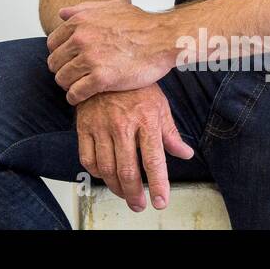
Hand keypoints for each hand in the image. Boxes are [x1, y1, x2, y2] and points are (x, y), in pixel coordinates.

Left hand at [46, 0, 174, 103]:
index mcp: (80, 22)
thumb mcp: (110, 7)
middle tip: (73, 77)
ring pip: (62, 79)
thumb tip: (62, 13)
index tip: (68, 61)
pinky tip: (80, 98)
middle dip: (62, 70)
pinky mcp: (101, 78)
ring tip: (77, 87)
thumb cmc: (140, 23)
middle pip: (55, 62)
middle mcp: (80, 39)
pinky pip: (76, 93)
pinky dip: (75, 98)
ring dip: (68, 85)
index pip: (52, 43)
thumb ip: (83, 9)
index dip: (59, 54)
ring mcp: (90, 58)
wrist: (163, 38)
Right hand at [76, 86, 194, 212]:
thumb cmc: (135, 87)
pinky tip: (105, 175)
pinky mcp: (84, 126)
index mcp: (146, 118)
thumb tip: (185, 153)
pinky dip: (96, 173)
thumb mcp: (159, 105)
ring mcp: (101, 125)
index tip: (160, 201)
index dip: (157, 184)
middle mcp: (123, 123)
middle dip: (134, 193)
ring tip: (124, 194)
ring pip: (106, 168)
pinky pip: (87, 158)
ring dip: (116, 187)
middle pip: (128, 169)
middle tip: (139, 204)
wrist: (106, 64)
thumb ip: (170, 133)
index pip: (154, 159)